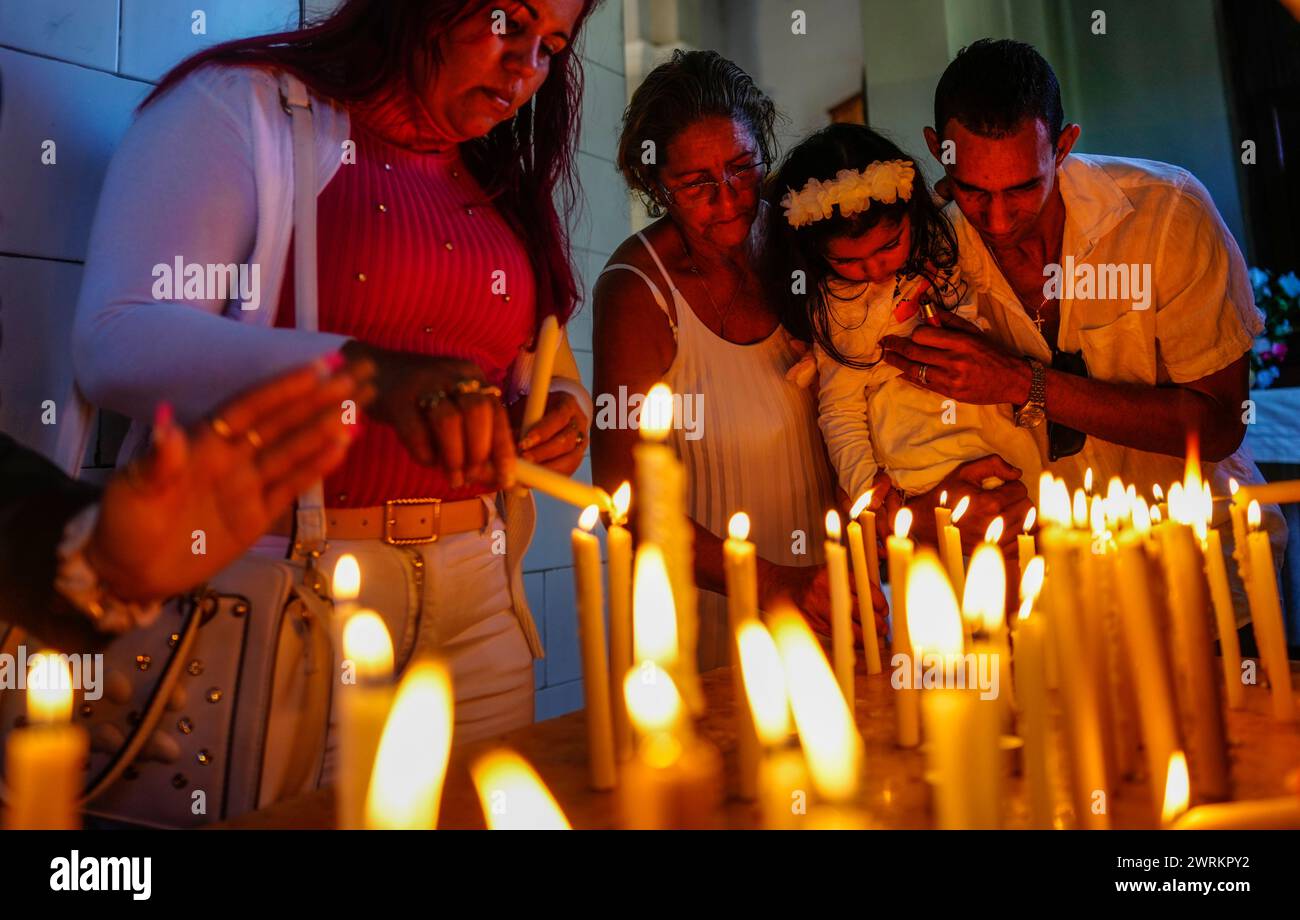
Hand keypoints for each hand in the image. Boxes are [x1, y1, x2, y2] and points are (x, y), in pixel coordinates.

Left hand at [86, 357, 374, 605]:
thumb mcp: (132, 490)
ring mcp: (247, 486)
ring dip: (324, 431)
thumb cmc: (124, 523)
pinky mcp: (256, 516)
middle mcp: (231, 458)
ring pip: (293, 451)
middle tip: (354, 378)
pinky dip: (316, 468)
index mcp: (203, 444)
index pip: (250, 408)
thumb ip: (157, 460)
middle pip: (281, 423)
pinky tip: (341, 449)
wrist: (129, 572)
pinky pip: (291, 487)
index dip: (283, 388)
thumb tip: (167, 422)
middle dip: (317, 400)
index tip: (316, 367)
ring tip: (358, 412)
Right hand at [342, 341, 515, 488]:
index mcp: (472, 375)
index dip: (503, 448)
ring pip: (449, 421)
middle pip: (477, 412)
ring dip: (455, 457)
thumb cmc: (420, 398)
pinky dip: (425, 454)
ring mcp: (423, 382)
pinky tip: (427, 462)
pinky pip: (416, 431)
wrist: (373, 372)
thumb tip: (494, 476)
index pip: (497, 411)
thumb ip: (473, 437)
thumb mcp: (452, 406)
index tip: (505, 478)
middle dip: (479, 452)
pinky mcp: (396, 398)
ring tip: (454, 478)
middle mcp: (451, 374)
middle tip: (472, 477)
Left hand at [510, 390, 588, 476]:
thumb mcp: (526, 408)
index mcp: (567, 405)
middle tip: (522, 460)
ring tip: (526, 474)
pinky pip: (568, 471)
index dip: (541, 432)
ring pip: (570, 459)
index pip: (558, 418)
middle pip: (565, 441)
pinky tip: (534, 480)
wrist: (554, 415)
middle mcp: (578, 423)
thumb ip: (519, 421)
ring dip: (546, 468)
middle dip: (541, 454)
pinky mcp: (578, 458)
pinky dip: (551, 478)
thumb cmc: (536, 411)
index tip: (523, 443)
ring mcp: (581, 442)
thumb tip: (505, 439)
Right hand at [759, 563, 887, 645]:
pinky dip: (849, 640)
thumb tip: (877, 605)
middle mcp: (826, 589)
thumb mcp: (829, 572)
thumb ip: (850, 583)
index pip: (865, 590)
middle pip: (861, 610)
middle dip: (876, 623)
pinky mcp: (812, 622)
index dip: (879, 603)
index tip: (884, 610)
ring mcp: (818, 607)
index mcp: (834, 573)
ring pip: (850, 627)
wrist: (777, 586)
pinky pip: (837, 635)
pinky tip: (856, 641)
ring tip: (874, 637)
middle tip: (882, 628)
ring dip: (865, 635)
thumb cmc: (808, 580)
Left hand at [880, 310, 1030, 404]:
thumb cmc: (992, 353)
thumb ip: (949, 321)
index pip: (924, 335)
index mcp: (960, 342)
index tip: (910, 333)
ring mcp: (951, 379)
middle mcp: (954, 360)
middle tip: (884, 343)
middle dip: (895, 347)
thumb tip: (926, 308)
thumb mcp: (974, 332)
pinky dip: (909, 377)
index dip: (914, 334)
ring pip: (915, 370)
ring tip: (887, 357)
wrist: (1012, 380)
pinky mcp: (950, 393)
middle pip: (915, 353)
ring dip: (897, 363)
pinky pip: (923, 384)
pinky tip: (901, 372)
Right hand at [903, 455, 1032, 553]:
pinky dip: (1021, 535)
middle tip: (1003, 499)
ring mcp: (997, 541)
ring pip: (1028, 525)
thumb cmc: (946, 496)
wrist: (927, 523)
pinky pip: (1023, 544)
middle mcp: (996, 524)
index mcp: (989, 503)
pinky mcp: (995, 552)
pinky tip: (1010, 528)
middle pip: (1027, 507)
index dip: (1012, 485)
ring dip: (1020, 516)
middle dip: (1018, 500)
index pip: (1021, 489)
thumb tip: (1017, 473)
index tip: (1000, 487)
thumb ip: (993, 464)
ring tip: (1003, 512)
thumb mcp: (965, 472)